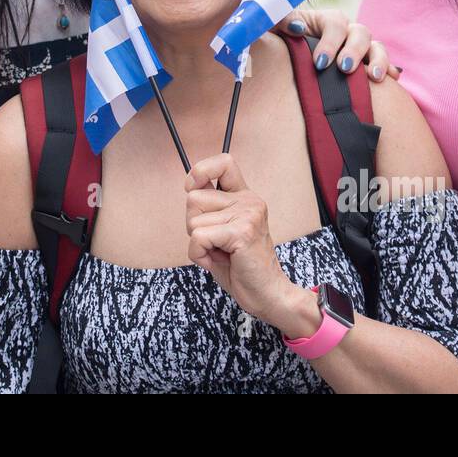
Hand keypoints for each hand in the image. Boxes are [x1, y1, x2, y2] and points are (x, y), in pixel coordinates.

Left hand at [184, 154, 294, 325]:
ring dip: (197, 242)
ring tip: (219, 252)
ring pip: (193, 220)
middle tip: (213, 242)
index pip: (224, 162)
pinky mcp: (242, 232)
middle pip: (194, 197)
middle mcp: (248, 201)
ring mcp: (247, 215)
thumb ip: (210, 210)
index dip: (201, 171)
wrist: (268, 294)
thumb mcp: (223, 230)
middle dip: (193, 224)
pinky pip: (198, 237)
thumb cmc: (241, 266)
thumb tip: (189, 189)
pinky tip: (216, 260)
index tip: (192, 187)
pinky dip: (198, 254)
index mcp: (245, 197)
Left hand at [277, 8, 398, 80]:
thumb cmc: (282, 42)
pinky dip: (390, 69)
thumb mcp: (276, 28)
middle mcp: (347, 31)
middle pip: (361, 33)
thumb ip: (281, 21)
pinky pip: (385, 63)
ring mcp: (360, 47)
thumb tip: (297, 27)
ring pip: (376, 46)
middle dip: (354, 51)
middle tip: (344, 69)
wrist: (290, 59)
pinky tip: (392, 79)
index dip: (330, 42)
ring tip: (376, 78)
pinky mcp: (367, 64)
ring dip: (379, 60)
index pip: (335, 24)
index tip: (319, 63)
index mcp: (326, 20)